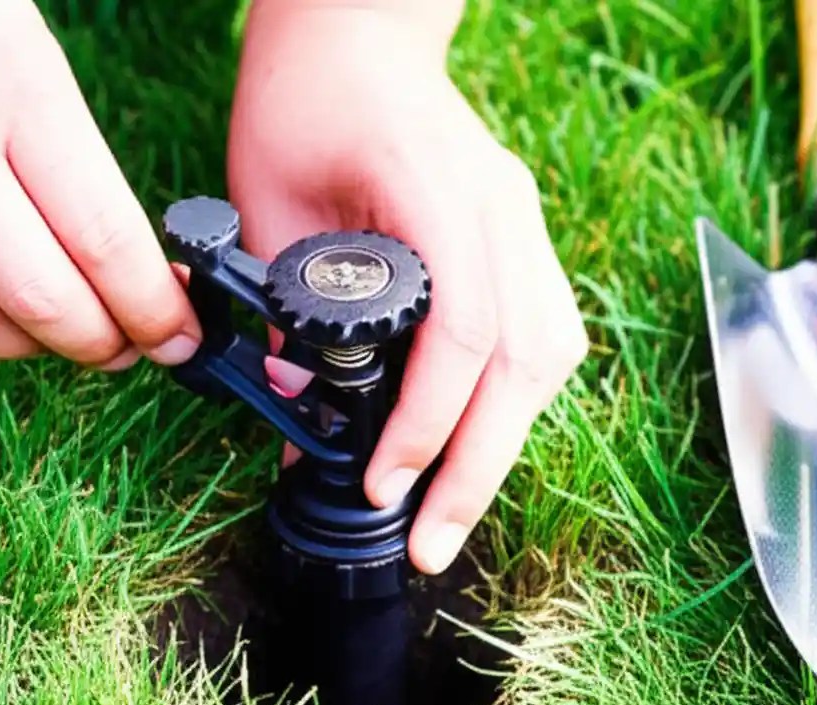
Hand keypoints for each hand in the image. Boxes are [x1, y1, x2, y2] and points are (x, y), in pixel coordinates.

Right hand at [0, 0, 199, 367]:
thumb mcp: (37, 56)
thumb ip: (80, 161)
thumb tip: (133, 265)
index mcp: (15, 89)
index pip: (102, 237)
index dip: (153, 308)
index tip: (182, 334)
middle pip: (37, 297)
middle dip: (103, 344)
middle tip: (134, 344)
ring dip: (32, 349)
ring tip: (66, 332)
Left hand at [228, 0, 588, 573]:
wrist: (355, 36)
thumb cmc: (301, 101)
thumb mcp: (266, 202)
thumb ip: (284, 310)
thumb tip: (301, 416)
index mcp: (435, 184)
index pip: (464, 325)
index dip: (429, 420)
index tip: (381, 482)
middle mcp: (500, 207)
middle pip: (527, 357)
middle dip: (480, 464)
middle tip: (431, 542)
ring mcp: (521, 220)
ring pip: (550, 353)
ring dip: (506, 441)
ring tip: (450, 509)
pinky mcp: (520, 239)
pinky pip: (541, 334)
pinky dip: (511, 401)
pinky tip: (471, 442)